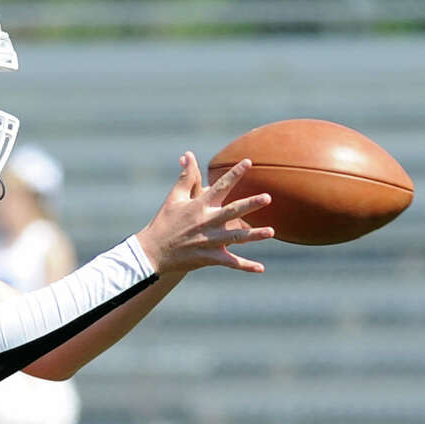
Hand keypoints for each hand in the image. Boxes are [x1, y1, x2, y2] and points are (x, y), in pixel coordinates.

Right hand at [135, 151, 272, 273]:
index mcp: (198, 205)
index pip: (219, 186)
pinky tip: (260, 268)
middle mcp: (205, 222)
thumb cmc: (164, 222)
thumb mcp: (174, 198)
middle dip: (250, 204)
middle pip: (232, 211)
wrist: (152, 252)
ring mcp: (208, 240)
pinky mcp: (209, 257)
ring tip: (272, 231)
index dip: (234, 174)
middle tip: (267, 197)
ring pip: (235, 238)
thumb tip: (188, 155)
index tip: (248, 162)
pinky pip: (230, 262)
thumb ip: (186, 177)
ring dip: (254, 235)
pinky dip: (245, 266)